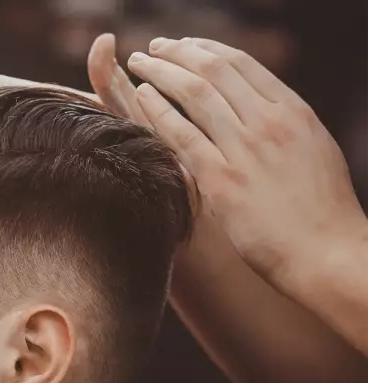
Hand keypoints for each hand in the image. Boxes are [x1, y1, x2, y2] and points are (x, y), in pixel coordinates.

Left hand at [125, 37, 365, 280]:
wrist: (327, 253)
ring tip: (139, 65)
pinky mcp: (223, 181)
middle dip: (177, 53)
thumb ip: (281, 125)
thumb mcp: (312, 149)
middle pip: (214, 70)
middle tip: (151, 49)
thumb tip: (254, 109)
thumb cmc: (320, 210)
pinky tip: (140, 98)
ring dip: (161, 73)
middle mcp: (269, 123)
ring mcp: (245, 150)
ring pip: (195, 94)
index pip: (241, 63)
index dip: (204, 49)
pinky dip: (158, 110)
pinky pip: (182, 135)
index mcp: (293, 111)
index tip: (182, 45)